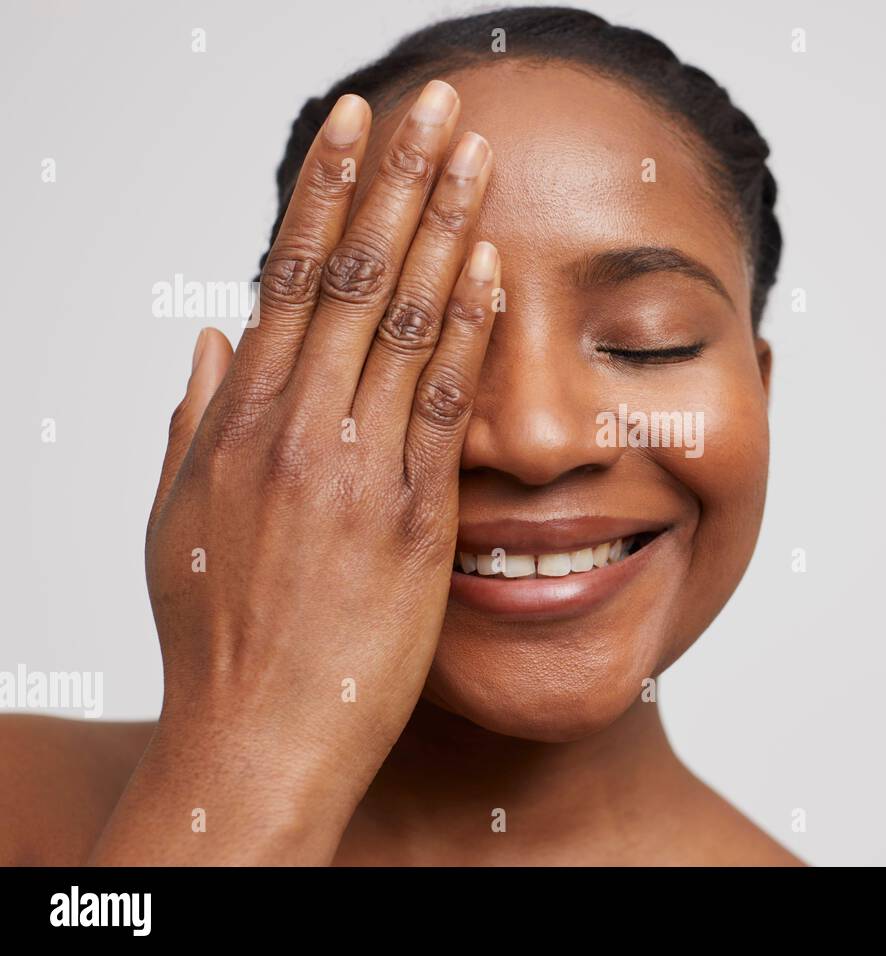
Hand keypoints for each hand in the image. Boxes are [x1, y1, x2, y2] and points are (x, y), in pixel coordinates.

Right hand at [93, 81, 497, 863]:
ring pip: (400, 323)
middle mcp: (293, 429)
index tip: (351, 125)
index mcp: (236, 420)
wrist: (258, 736)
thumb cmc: (216, 633)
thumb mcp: (177, 518)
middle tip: (431, 103)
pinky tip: (494, 269)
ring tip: (475, 155)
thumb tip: (212, 337)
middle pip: (350, 276)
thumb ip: (195, 419)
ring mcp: (354, 470)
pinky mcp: (413, 518)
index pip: (285, 274)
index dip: (323, 191)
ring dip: (444, 228)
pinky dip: (470, 331)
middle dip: (394, 179)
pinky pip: (445, 406)